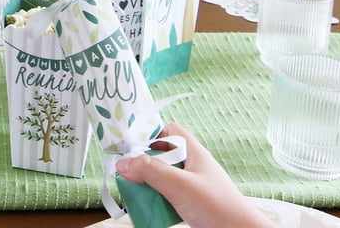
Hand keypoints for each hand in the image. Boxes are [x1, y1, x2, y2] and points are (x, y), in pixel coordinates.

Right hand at [115, 123, 272, 227]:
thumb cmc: (218, 207)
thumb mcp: (179, 185)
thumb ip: (150, 171)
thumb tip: (121, 163)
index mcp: (193, 152)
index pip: (169, 131)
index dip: (151, 135)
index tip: (133, 148)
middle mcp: (192, 166)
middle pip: (162, 156)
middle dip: (144, 165)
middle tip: (130, 175)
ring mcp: (192, 187)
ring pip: (163, 178)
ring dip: (149, 186)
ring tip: (137, 194)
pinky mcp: (192, 205)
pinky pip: (168, 197)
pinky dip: (157, 201)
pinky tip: (150, 209)